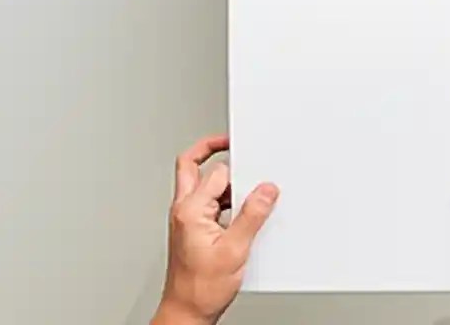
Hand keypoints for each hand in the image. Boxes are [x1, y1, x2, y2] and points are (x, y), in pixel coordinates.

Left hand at [152, 135, 279, 324]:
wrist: (188, 311)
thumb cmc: (201, 288)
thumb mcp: (235, 250)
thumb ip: (252, 215)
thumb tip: (266, 190)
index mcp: (190, 211)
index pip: (216, 173)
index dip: (239, 168)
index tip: (255, 163)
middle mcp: (183, 211)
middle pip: (191, 166)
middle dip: (210, 149)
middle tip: (231, 142)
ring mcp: (186, 220)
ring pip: (202, 185)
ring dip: (223, 182)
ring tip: (247, 188)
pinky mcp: (193, 230)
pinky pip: (209, 204)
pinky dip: (225, 202)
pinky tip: (242, 213)